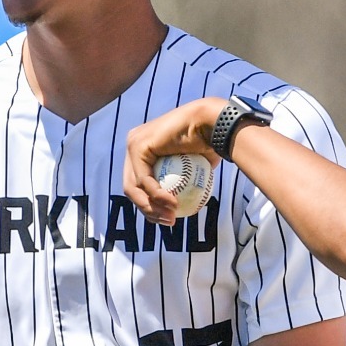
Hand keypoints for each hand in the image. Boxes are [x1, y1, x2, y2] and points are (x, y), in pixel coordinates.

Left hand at [124, 97, 226, 223]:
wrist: (213, 124)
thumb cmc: (210, 144)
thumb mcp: (192, 171)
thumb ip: (179, 185)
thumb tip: (177, 209)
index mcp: (143, 150)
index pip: (139, 185)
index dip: (151, 208)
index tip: (171, 220)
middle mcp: (134, 145)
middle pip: (132, 188)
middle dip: (149, 211)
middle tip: (170, 221)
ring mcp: (133, 144)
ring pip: (133, 187)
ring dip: (151, 208)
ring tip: (171, 217)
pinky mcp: (137, 146)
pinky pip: (143, 180)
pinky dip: (157, 195)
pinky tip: (173, 203)